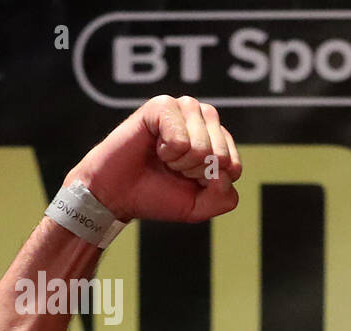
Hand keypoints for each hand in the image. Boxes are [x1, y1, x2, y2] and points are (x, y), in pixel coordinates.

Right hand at [64, 95, 241, 222]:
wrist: (117, 194)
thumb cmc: (157, 195)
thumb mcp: (199, 206)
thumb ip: (224, 198)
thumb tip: (224, 172)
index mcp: (217, 140)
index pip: (233, 166)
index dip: (208, 183)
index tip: (187, 180)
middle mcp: (203, 119)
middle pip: (221, 155)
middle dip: (195, 173)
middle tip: (173, 169)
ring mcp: (184, 108)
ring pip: (203, 147)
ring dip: (181, 163)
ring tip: (164, 158)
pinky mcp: (162, 105)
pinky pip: (181, 139)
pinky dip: (167, 152)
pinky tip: (155, 147)